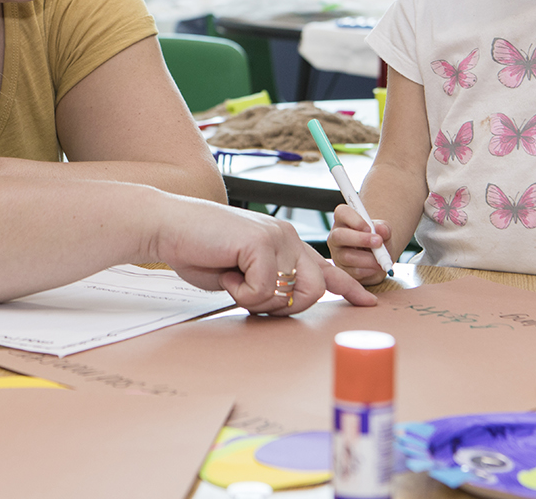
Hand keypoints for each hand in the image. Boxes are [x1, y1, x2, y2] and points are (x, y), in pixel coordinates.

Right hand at [157, 200, 376, 314]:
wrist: (169, 227)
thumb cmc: (199, 251)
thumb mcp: (241, 273)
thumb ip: (266, 283)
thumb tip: (282, 303)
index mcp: (286, 243)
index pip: (326, 269)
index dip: (348, 288)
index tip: (367, 304)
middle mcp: (288, 237)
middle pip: (314, 291)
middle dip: (285, 308)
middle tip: (249, 297)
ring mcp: (277, 237)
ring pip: (292, 294)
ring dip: (260, 300)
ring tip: (234, 282)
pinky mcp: (261, 242)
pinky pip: (263, 290)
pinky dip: (239, 291)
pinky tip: (223, 272)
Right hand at [325, 204, 392, 285]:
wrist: (378, 257)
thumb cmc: (377, 238)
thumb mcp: (383, 231)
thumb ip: (384, 228)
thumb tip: (382, 230)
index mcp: (344, 219)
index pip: (342, 213)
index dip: (355, 220)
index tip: (370, 227)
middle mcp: (336, 236)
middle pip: (339, 236)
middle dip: (360, 239)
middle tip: (378, 242)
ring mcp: (337, 254)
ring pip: (347, 256)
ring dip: (368, 259)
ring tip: (381, 258)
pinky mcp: (342, 270)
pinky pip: (353, 271)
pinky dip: (368, 270)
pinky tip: (376, 267)